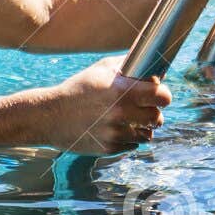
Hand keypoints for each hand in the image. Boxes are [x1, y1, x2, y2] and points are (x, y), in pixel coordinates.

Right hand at [46, 55, 170, 155]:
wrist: (51, 115)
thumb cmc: (78, 88)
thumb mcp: (101, 70)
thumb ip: (128, 67)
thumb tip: (153, 68)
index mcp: (121, 91)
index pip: (162, 97)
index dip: (163, 95)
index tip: (159, 95)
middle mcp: (120, 113)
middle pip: (158, 118)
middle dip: (153, 113)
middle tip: (145, 108)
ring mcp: (115, 133)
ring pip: (148, 135)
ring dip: (142, 128)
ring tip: (129, 119)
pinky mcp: (109, 148)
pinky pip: (133, 145)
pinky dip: (128, 138)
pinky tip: (116, 128)